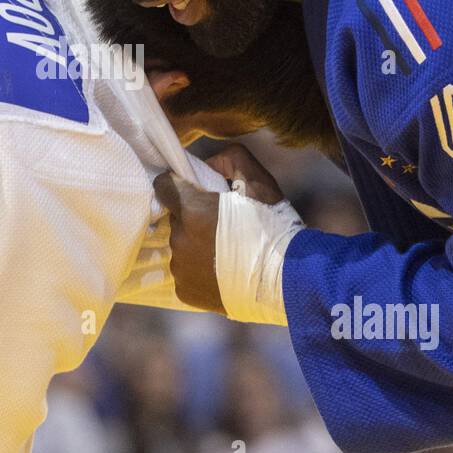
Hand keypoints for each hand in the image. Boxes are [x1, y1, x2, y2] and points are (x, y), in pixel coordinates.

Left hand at [153, 144, 283, 313]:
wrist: (288, 280)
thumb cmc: (275, 225)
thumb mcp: (259, 180)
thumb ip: (229, 160)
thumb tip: (208, 165)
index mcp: (191, 210)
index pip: (163, 186)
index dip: (178, 185)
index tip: (192, 190)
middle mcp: (179, 240)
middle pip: (177, 220)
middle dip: (193, 218)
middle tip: (222, 225)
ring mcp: (180, 269)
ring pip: (182, 248)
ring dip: (197, 245)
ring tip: (227, 253)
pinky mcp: (185, 292)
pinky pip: (186, 274)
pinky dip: (200, 271)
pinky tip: (224, 272)